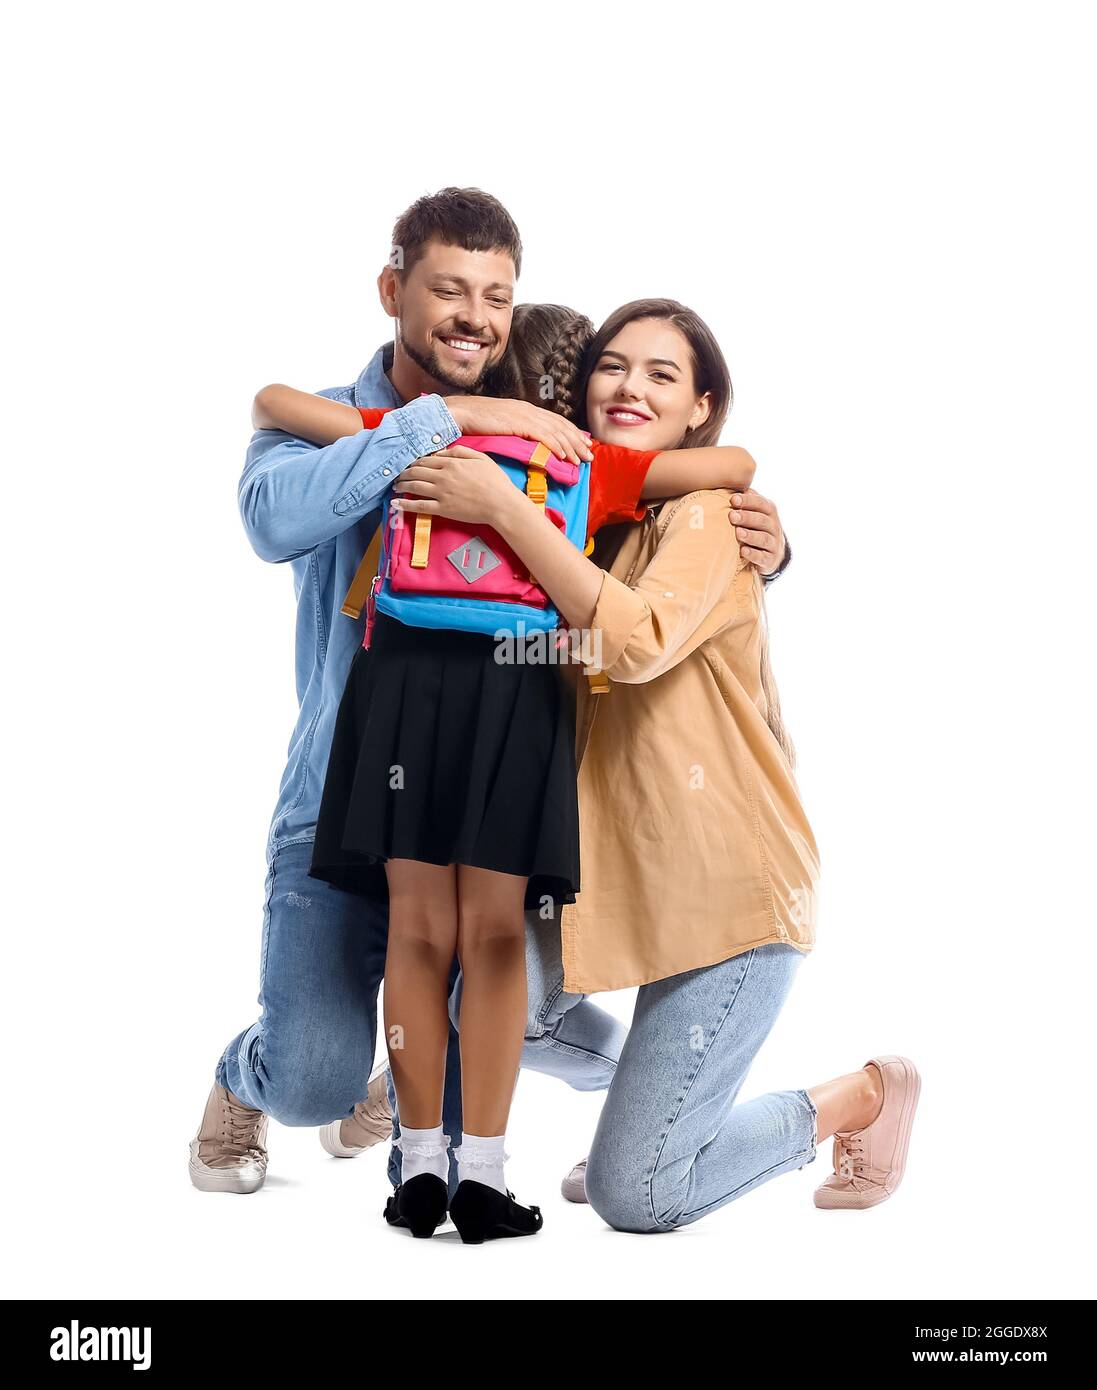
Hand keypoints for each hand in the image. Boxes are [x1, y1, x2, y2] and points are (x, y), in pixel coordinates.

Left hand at [392, 446, 519, 526]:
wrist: (501, 504)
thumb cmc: (495, 481)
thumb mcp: (480, 458)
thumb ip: (459, 452)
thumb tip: (441, 452)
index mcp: (451, 463)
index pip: (426, 460)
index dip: (415, 462)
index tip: (409, 465)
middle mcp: (443, 477)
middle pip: (416, 472)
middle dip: (404, 473)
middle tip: (398, 475)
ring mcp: (441, 493)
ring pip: (414, 487)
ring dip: (401, 486)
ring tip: (395, 487)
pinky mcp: (443, 509)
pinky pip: (419, 506)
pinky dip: (405, 505)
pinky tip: (396, 504)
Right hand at [444, 396, 592, 464]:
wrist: (457, 413)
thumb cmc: (473, 421)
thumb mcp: (499, 424)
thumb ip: (513, 430)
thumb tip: (523, 442)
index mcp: (524, 409)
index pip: (554, 421)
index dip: (570, 433)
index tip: (582, 444)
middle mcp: (528, 409)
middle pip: (560, 425)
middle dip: (577, 440)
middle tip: (590, 454)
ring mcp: (524, 415)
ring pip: (555, 431)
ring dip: (571, 446)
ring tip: (582, 460)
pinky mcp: (518, 422)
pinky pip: (543, 436)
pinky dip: (557, 446)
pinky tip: (565, 457)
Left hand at [730, 488, 786, 574]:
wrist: (770, 553)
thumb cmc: (754, 527)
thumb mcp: (753, 512)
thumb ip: (745, 501)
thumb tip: (729, 484)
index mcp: (769, 511)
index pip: (762, 503)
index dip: (749, 501)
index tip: (733, 499)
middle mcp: (774, 526)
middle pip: (763, 520)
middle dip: (747, 517)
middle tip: (732, 516)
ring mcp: (774, 544)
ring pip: (763, 538)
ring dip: (750, 535)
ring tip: (738, 533)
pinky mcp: (770, 560)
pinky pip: (763, 557)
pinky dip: (753, 554)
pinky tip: (743, 552)